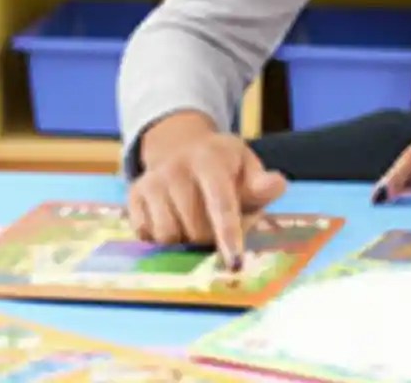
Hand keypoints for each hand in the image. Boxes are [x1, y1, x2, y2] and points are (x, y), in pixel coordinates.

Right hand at [128, 129, 286, 266]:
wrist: (182, 146)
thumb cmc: (225, 166)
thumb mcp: (248, 167)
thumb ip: (262, 183)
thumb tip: (277, 184)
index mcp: (210, 159)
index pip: (220, 204)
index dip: (228, 235)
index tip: (235, 264)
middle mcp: (176, 168)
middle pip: (195, 229)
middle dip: (210, 239)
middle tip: (219, 227)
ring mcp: (151, 181)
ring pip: (168, 237)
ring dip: (185, 241)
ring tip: (196, 221)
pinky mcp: (133, 195)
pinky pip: (148, 236)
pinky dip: (163, 238)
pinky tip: (174, 219)